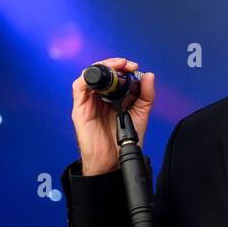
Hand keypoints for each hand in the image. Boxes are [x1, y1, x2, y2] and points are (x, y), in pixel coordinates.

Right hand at [71, 57, 155, 175]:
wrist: (113, 163)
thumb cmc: (123, 142)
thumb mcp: (140, 115)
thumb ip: (146, 96)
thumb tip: (148, 76)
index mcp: (113, 98)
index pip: (114, 74)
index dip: (123, 66)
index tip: (135, 67)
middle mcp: (99, 98)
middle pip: (101, 71)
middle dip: (114, 63)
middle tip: (127, 65)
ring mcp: (89, 102)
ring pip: (89, 75)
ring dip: (103, 66)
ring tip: (118, 67)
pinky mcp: (80, 109)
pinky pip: (79, 87)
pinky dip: (88, 77)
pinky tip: (102, 76)